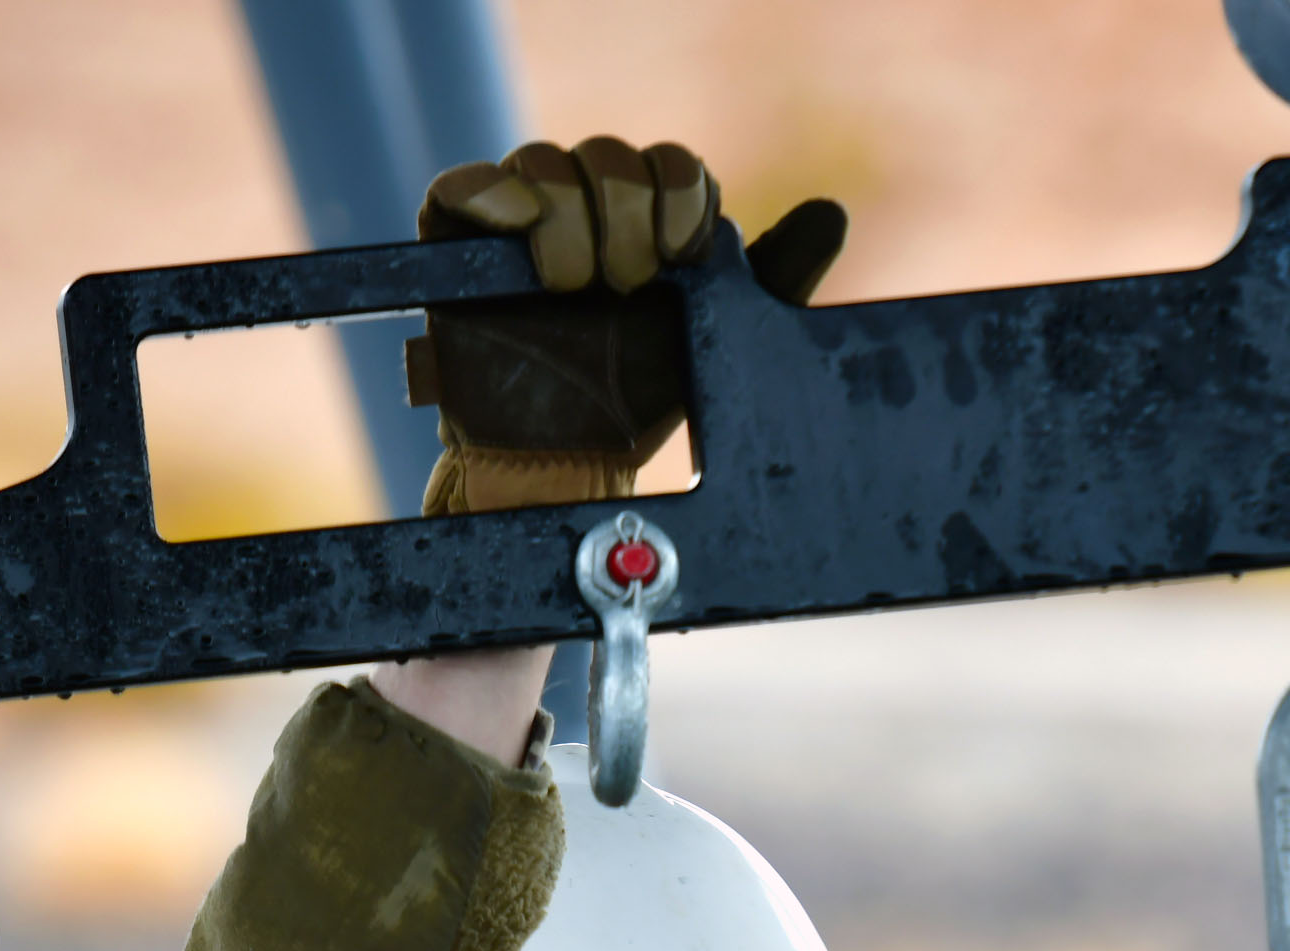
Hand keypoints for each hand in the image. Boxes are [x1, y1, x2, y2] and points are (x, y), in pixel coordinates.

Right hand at [404, 139, 848, 516]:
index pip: (674, 166)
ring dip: (571, 223)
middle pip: (612, 156)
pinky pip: (471, 182)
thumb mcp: (718, 338)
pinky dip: (498, 197)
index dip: (681, 202)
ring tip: (573, 288)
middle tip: (625, 282)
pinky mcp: (457, 235)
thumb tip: (832, 214)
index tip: (680, 259)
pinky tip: (524, 237)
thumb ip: (774, 280)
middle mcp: (586, 203)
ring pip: (547, 163)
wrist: (562, 456)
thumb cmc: (638, 398)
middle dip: (628, 214)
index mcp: (648, 216)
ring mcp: (519, 215)